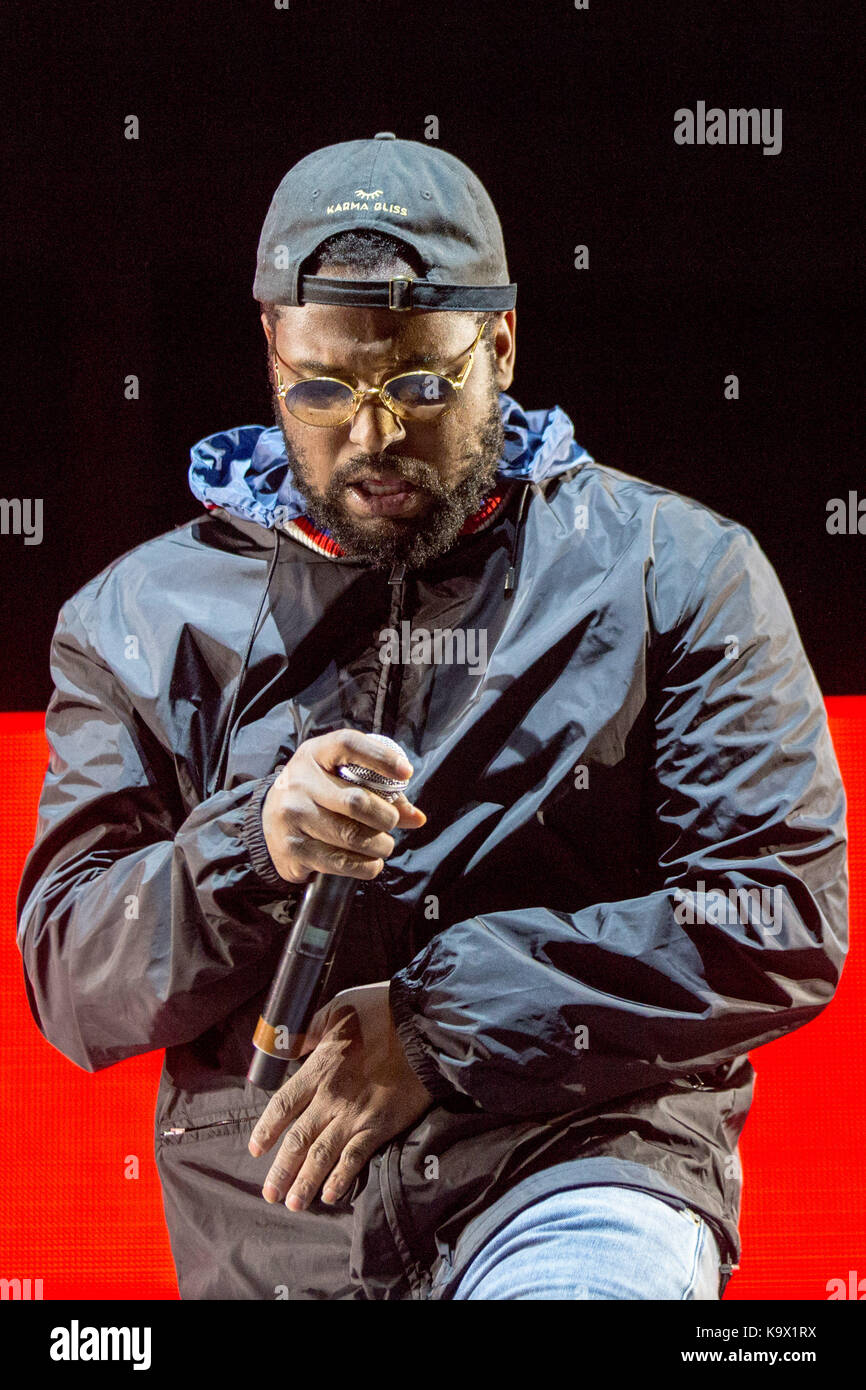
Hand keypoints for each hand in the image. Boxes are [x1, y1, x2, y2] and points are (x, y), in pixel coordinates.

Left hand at [248, 982, 433, 1209]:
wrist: (421, 1026)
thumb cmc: (379, 1012)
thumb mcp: (335, 1010)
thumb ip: (310, 1030)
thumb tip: (291, 1044)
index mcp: (317, 1069)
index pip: (282, 1106)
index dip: (266, 1130)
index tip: (256, 1149)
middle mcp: (330, 1098)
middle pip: (297, 1140)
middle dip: (280, 1170)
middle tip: (269, 1193)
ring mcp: (354, 1115)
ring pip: (321, 1155)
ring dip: (304, 1183)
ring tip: (293, 1203)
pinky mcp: (380, 1124)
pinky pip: (355, 1158)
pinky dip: (341, 1178)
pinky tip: (331, 1194)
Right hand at [262, 729, 426, 884]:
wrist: (269, 820)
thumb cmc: (318, 793)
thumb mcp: (340, 778)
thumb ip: (381, 792)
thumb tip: (416, 818)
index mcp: (315, 754)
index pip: (349, 746)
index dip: (381, 758)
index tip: (405, 774)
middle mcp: (300, 782)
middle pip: (356, 801)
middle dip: (386, 817)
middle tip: (391, 822)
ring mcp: (293, 816)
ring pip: (352, 836)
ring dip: (380, 845)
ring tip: (383, 844)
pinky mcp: (293, 849)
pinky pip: (341, 862)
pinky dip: (366, 866)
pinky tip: (371, 862)